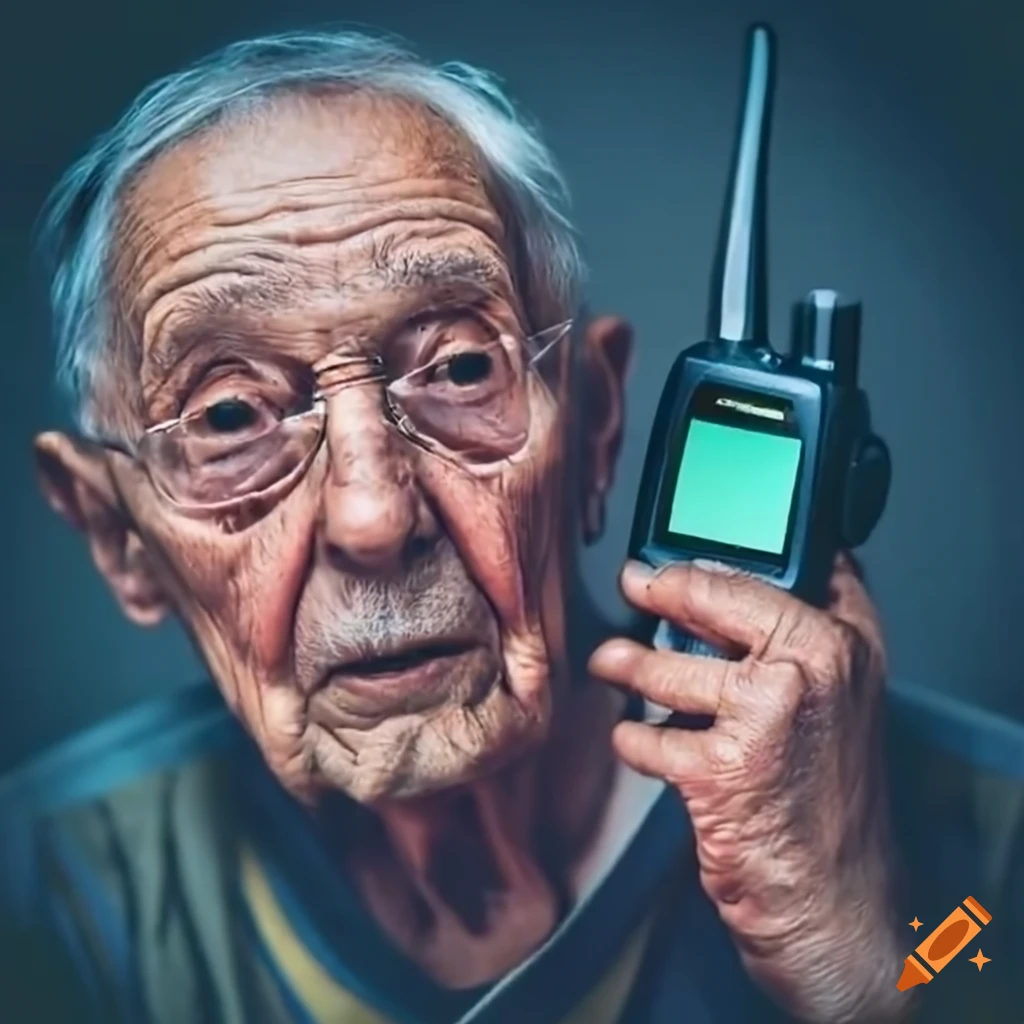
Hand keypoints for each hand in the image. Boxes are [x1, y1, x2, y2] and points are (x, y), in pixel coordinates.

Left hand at [589, 556, 908, 1022]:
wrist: (834, 897)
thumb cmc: (827, 797)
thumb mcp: (836, 701)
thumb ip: (797, 639)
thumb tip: (724, 583)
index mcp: (849, 642)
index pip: (781, 568)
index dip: (717, 558)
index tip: (675, 558)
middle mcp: (817, 666)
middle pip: (715, 596)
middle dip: (662, 589)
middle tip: (633, 584)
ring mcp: (770, 713)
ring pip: (670, 666)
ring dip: (629, 666)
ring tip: (610, 664)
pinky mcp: (724, 766)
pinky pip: (650, 735)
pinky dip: (635, 740)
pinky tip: (637, 742)